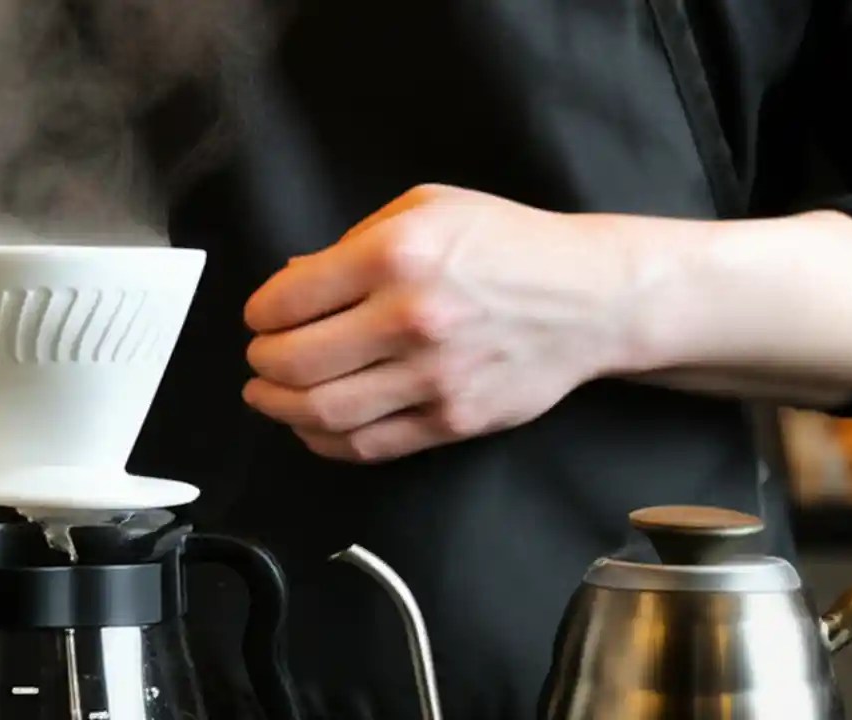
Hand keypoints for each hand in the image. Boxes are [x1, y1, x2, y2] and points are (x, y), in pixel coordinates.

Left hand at [242, 184, 647, 462]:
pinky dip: (324, 441)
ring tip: (269, 394)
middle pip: (295, 362)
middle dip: (261, 362)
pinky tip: (312, 426)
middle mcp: (410, 318)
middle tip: (259, 357)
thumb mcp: (428, 208)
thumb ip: (354, 241)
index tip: (261, 316)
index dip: (260, 313)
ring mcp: (432, 377)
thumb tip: (292, 278)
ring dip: (280, 407)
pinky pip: (367, 445)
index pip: (288, 299)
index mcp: (397, 255)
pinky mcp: (451, 420)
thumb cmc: (509, 244)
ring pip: (323, 413)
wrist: (591, 300)